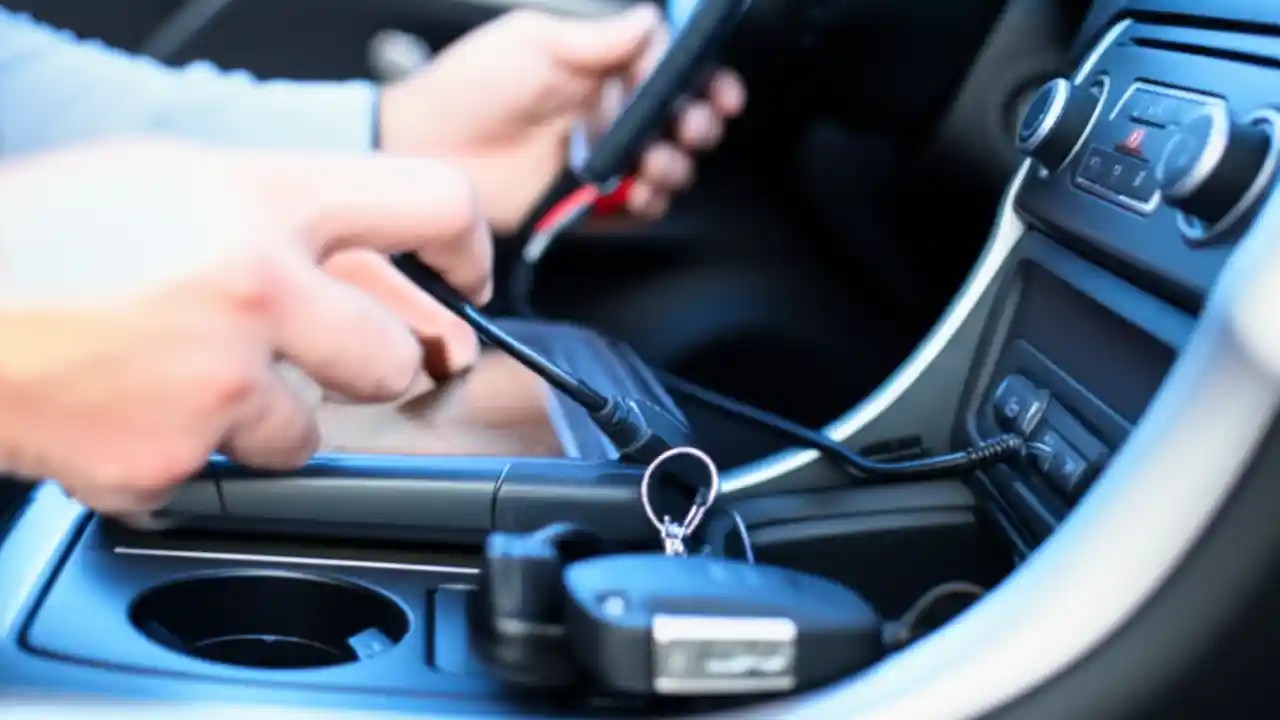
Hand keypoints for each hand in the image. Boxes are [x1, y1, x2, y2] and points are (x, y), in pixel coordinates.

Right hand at [0, 139, 490, 514]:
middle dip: (367, 367)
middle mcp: (258, 288)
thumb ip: (278, 208)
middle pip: (398, 357)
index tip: (471, 276)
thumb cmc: (41, 234)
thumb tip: (359, 238)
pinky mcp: (171, 459)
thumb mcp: (175, 176)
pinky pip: (216, 478)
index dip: (471, 245)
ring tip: (186, 378)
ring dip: (262, 420)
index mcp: (264, 201)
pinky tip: (133, 411)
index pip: (433, 204)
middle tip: (320, 357)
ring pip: (309, 435)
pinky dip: (180, 455)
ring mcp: (218, 382)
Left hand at [380, 5, 746, 230]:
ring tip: (654, 162)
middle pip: (681, 118)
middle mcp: (608, 112)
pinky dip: (649, 202)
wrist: (424, 148)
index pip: (670, 68)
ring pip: (668, 164)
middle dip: (698, 122)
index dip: (703, 78)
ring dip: (676, 164)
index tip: (717, 89)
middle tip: (689, 126)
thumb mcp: (532, 42)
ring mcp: (601, 159)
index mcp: (600, 67)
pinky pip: (638, 206)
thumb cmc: (466, 87)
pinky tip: (637, 192)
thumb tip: (652, 21)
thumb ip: (597, 38)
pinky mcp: (588, 202)